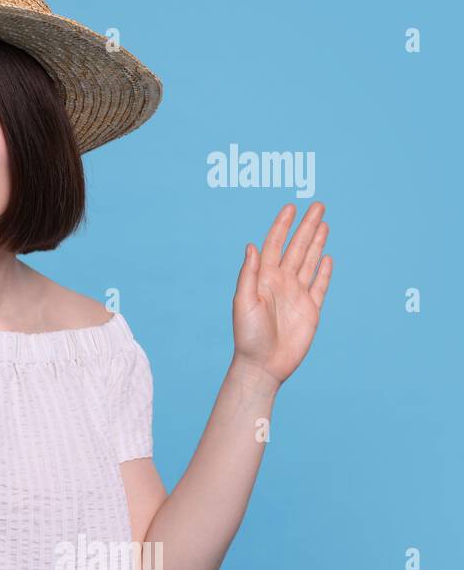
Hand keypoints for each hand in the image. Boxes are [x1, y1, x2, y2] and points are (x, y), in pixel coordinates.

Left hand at [232, 201, 332, 387]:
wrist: (262, 365)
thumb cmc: (248, 335)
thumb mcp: (243, 302)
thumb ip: (249, 274)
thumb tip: (252, 246)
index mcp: (264, 278)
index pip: (275, 244)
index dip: (283, 225)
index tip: (291, 207)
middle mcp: (281, 282)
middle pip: (297, 247)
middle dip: (307, 226)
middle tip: (318, 205)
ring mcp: (297, 295)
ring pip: (309, 261)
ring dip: (316, 242)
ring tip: (324, 223)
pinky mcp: (310, 310)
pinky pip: (320, 286)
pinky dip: (324, 271)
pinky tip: (327, 256)